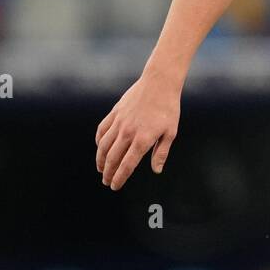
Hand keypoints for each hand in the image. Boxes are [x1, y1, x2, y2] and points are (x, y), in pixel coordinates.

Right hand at [95, 70, 180, 190]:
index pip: (127, 165)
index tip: (115, 186)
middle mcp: (128, 132)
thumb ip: (161, 153)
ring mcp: (119, 122)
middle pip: (112, 158)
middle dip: (108, 173)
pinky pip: (102, 130)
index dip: (119, 178)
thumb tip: (156, 170)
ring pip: (103, 146)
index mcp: (143, 140)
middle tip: (106, 181)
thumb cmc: (168, 109)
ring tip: (101, 169)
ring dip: (100, 160)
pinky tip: (101, 148)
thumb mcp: (170, 132)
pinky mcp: (115, 113)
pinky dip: (99, 141)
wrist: (159, 83)